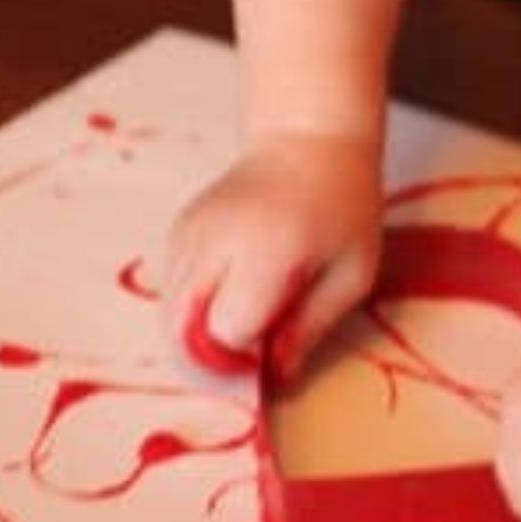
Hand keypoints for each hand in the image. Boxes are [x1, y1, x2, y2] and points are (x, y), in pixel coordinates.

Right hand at [164, 130, 382, 376]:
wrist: (309, 142)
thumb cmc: (343, 208)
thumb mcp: (351, 274)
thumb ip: (309, 328)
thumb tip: (274, 379)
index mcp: (266, 249)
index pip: (226, 331)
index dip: (249, 352)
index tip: (275, 344)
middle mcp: (216, 238)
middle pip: (181, 328)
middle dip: (214, 351)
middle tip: (255, 342)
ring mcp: (190, 230)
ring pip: (168, 313)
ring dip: (199, 331)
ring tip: (246, 313)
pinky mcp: (178, 229)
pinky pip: (169, 289)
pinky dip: (192, 306)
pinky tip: (230, 288)